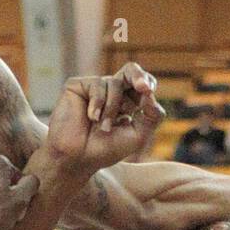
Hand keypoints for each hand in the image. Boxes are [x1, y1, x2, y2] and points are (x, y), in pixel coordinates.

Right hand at [45, 63, 164, 173]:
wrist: (78, 158)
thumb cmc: (106, 150)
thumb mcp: (138, 136)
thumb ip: (152, 116)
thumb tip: (151, 93)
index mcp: (128, 103)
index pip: (142, 85)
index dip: (148, 83)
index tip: (148, 91)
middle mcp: (112, 92)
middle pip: (130, 71)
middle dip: (138, 76)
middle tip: (143, 88)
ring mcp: (95, 89)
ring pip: (114, 84)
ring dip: (112, 109)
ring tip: (103, 127)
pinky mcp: (78, 86)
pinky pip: (97, 85)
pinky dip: (98, 104)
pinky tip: (92, 118)